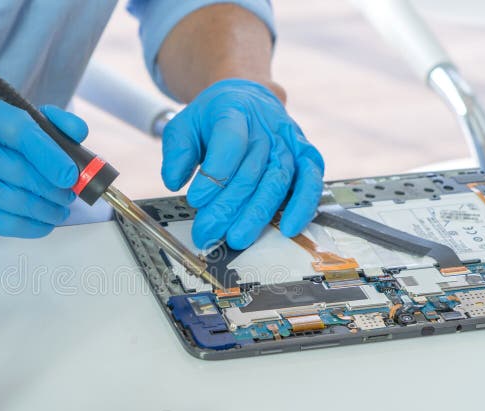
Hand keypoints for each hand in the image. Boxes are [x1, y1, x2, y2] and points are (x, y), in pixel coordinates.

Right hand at [0, 89, 87, 252]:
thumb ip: (37, 123)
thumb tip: (77, 133)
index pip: (16, 128)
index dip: (50, 153)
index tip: (71, 171)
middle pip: (16, 168)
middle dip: (51, 185)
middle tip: (68, 192)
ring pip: (12, 198)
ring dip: (45, 207)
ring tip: (58, 208)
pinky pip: (1, 222)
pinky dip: (30, 225)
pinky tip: (42, 222)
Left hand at [161, 79, 323, 249]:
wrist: (247, 99)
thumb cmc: (214, 118)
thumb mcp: (185, 125)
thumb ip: (177, 151)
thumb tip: (173, 180)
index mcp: (234, 111)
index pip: (229, 141)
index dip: (214, 173)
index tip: (195, 199)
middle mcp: (266, 127)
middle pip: (250, 170)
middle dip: (227, 207)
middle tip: (207, 232)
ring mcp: (289, 142)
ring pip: (277, 181)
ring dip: (258, 214)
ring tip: (238, 237)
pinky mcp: (305, 157)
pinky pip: (311, 182)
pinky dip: (303, 206)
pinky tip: (288, 228)